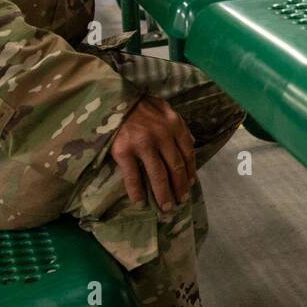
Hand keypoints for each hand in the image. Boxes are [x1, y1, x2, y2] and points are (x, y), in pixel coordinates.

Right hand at [111, 95, 195, 210]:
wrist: (114, 100)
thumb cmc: (141, 106)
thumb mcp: (166, 109)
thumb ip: (179, 125)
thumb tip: (192, 141)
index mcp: (174, 125)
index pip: (188, 153)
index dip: (190, 172)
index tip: (190, 185)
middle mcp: (162, 135)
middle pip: (175, 167)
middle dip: (179, 187)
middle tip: (180, 202)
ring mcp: (143, 144)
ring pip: (158, 175)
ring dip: (163, 194)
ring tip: (166, 207)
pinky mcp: (124, 151)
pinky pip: (133, 176)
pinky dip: (137, 191)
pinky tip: (140, 202)